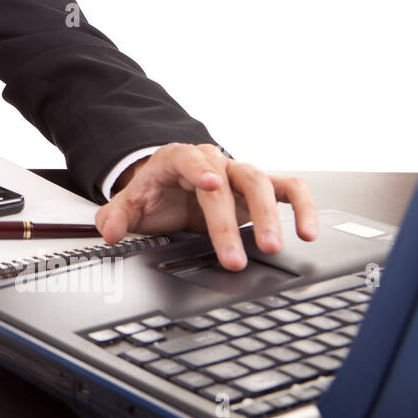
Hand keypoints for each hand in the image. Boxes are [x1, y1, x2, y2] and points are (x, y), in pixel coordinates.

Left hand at [94, 143, 317, 270]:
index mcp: (177, 159)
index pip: (190, 160)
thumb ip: (116, 217)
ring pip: (261, 184)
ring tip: (273, 247)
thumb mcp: (130, 203)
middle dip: (231, 222)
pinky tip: (308, 232)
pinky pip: (288, 189)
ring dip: (269, 217)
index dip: (201, 171)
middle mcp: (213, 163)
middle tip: (234, 258)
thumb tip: (109, 233)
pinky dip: (302, 207)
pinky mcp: (259, 188)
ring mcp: (238, 174)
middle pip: (228, 182)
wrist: (171, 187)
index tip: (211, 185)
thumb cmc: (154, 193)